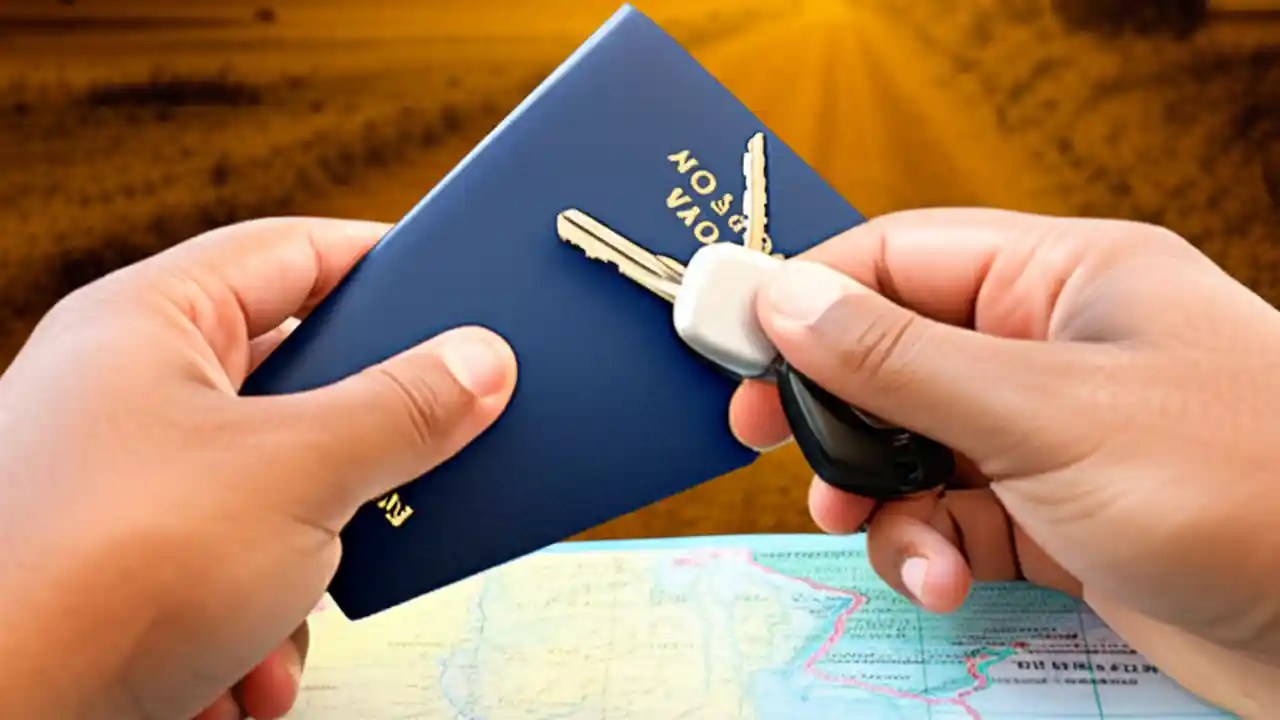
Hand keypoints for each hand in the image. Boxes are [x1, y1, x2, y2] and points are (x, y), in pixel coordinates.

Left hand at [0, 218, 517, 718]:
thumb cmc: (102, 573)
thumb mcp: (296, 473)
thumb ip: (402, 410)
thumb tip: (480, 364)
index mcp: (150, 323)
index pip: (294, 251)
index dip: (383, 263)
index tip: (457, 290)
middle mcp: (129, 392)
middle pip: (294, 380)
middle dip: (360, 442)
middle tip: (428, 446)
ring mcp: (127, 484)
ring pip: (273, 489)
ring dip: (312, 558)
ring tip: (310, 591)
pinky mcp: (129, 569)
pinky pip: (234, 567)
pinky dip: (260, 621)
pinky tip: (247, 666)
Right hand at [729, 208, 1279, 716]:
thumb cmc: (1227, 483)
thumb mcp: (1042, 411)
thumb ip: (900, 359)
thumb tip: (783, 300)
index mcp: (1060, 279)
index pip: (900, 259)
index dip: (809, 295)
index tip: (732, 344)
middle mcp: (1049, 348)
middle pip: (893, 356)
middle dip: (834, 408)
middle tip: (767, 442)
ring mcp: (1048, 436)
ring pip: (911, 447)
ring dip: (879, 497)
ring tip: (871, 530)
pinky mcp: (1050, 516)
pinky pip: (951, 517)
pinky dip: (928, 550)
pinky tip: (944, 582)